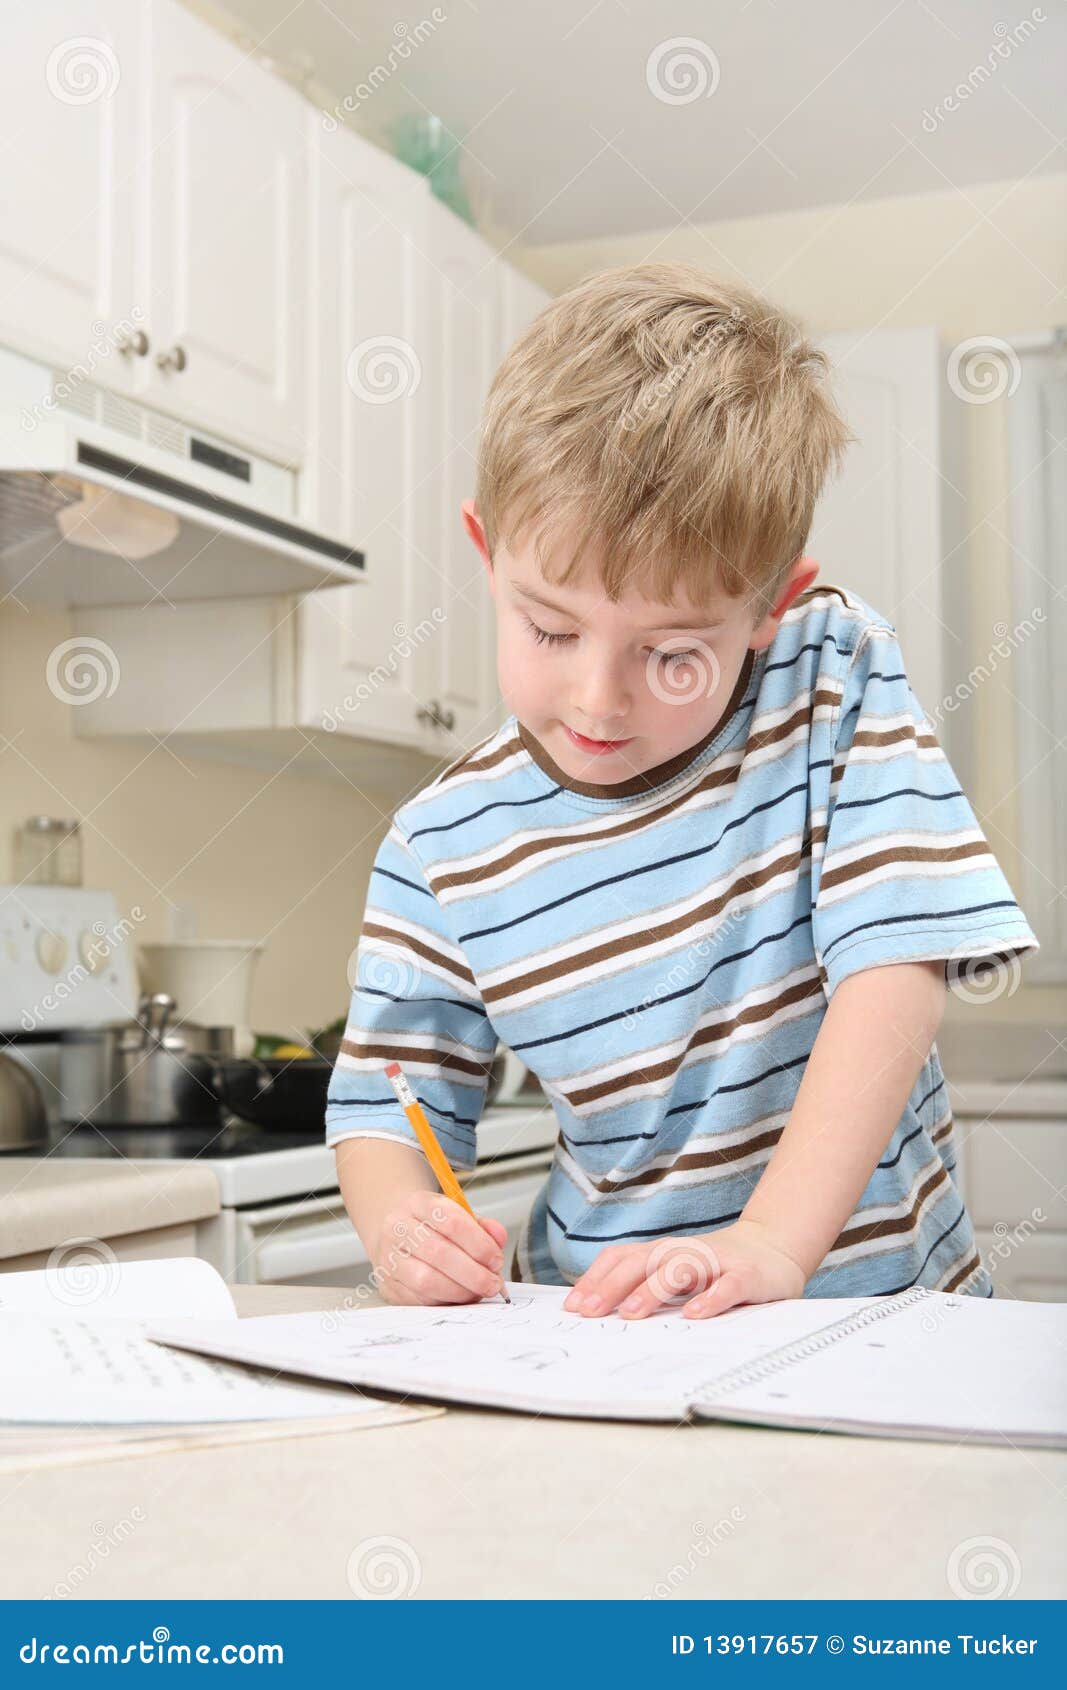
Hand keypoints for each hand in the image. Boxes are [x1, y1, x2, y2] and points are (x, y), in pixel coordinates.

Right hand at [373, 1191, 508, 1305]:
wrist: (395, 1232)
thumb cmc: (431, 1226)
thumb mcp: (457, 1214)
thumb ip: (483, 1227)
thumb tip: (499, 1238)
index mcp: (417, 1203)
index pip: (450, 1221)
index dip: (479, 1243)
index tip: (496, 1259)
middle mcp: (397, 1228)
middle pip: (438, 1252)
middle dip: (473, 1273)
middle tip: (492, 1283)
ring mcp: (388, 1257)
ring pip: (425, 1280)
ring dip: (460, 1291)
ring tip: (478, 1292)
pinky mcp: (387, 1284)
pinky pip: (418, 1300)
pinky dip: (444, 1301)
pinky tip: (458, 1297)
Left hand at [561, 1220, 806, 1319]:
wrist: (773, 1247)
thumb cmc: (714, 1267)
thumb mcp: (675, 1272)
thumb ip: (645, 1285)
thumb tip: (597, 1309)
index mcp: (662, 1253)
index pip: (622, 1258)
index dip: (596, 1279)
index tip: (573, 1305)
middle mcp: (684, 1252)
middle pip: (642, 1262)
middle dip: (612, 1286)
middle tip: (590, 1312)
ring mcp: (715, 1262)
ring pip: (680, 1269)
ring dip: (653, 1290)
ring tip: (632, 1313)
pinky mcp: (746, 1275)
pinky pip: (727, 1285)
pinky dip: (710, 1298)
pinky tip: (695, 1314)